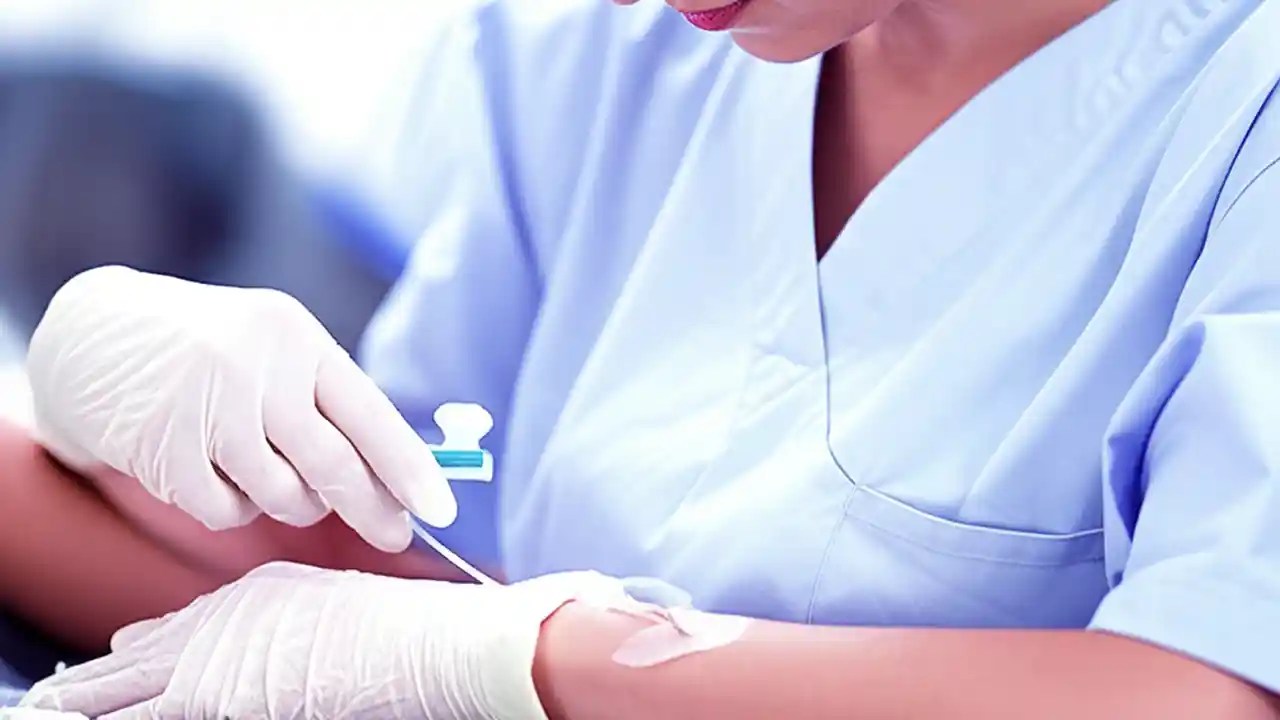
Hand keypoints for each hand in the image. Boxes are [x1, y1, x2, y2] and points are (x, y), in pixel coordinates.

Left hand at [22, 563, 626, 719]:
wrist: (437, 641)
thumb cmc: (414, 634)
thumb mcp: (345, 617)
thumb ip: (298, 631)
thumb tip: (276, 653)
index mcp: (262, 596)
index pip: (183, 628)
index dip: (140, 652)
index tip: (111, 661)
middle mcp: (234, 620)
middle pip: (147, 655)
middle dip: (98, 680)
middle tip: (54, 696)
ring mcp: (229, 658)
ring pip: (134, 687)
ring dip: (89, 703)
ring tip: (50, 712)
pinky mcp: (231, 696)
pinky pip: (157, 714)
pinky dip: (121, 719)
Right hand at [27, 267, 456, 551]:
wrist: (92, 336)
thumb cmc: (210, 353)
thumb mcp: (275, 351)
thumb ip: (329, 404)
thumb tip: (396, 478)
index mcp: (296, 337)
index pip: (370, 415)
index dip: (409, 469)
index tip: (442, 510)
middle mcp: (256, 366)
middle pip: (334, 465)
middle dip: (372, 509)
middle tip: (395, 535)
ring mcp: (207, 405)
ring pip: (282, 495)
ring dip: (289, 501)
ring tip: (266, 470)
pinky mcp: (164, 445)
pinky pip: (226, 510)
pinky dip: (231, 507)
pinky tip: (214, 473)